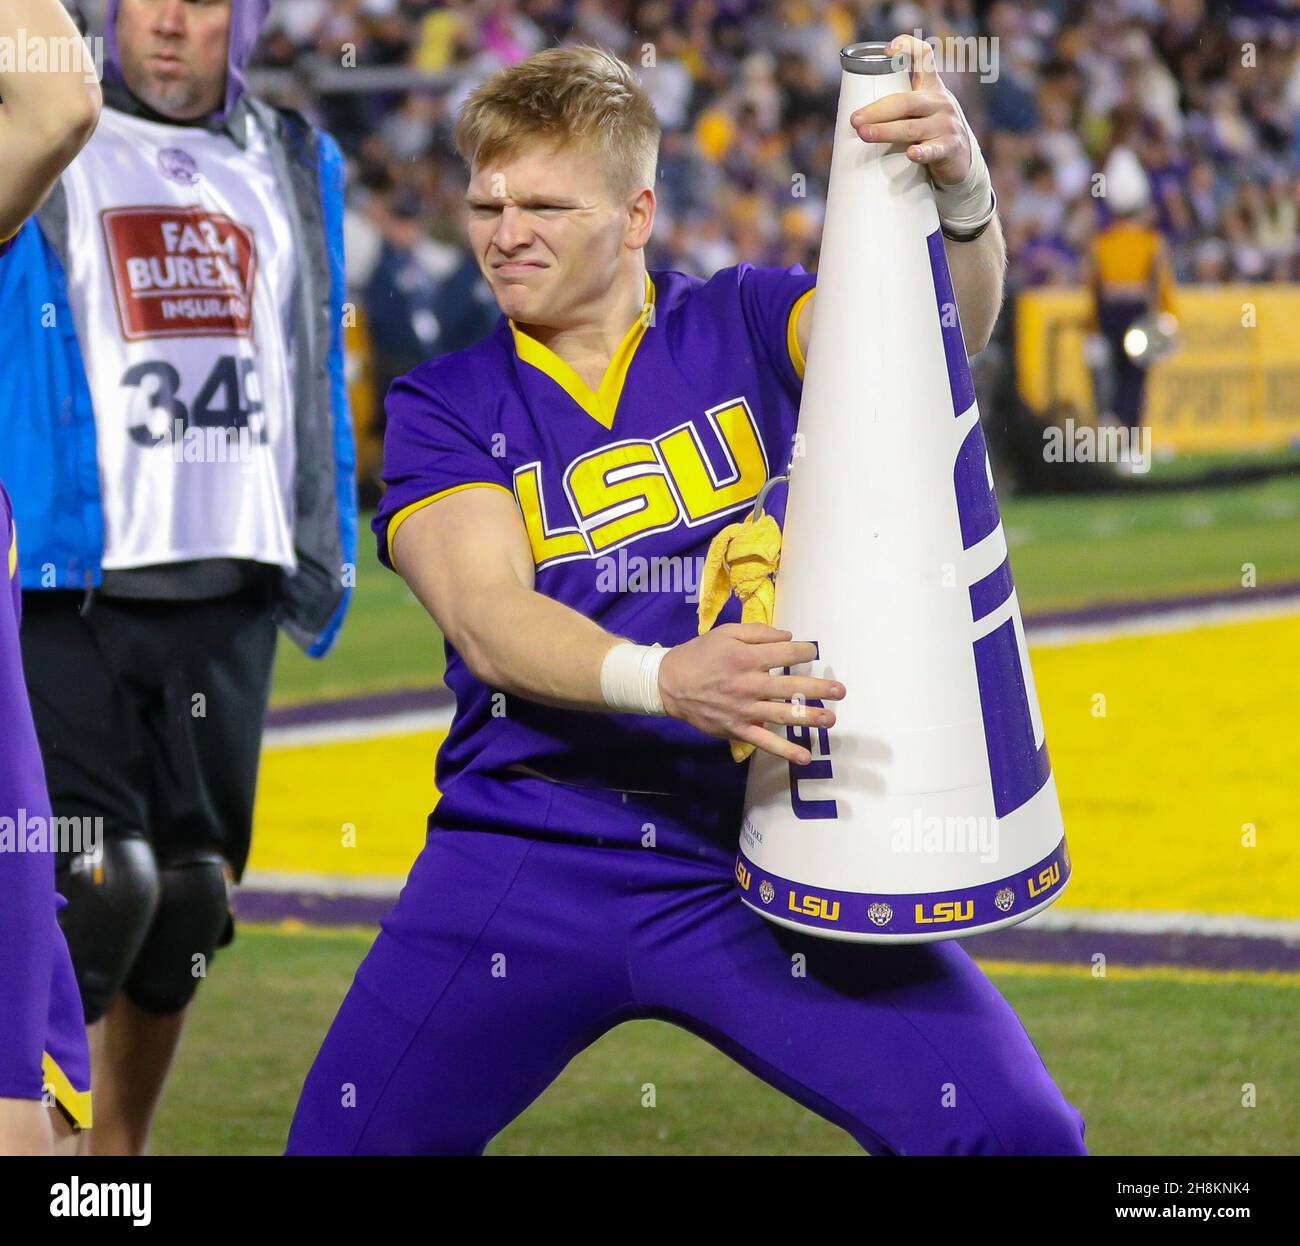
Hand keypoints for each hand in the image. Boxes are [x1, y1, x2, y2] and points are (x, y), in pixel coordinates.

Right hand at [658, 623, 844, 763]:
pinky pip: (764, 742)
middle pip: (790, 687)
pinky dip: (785, 752)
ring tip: (831, 719)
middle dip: (818, 688)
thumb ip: (758, 632)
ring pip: (782, 715)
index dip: (804, 652)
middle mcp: (748, 684)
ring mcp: (744, 709)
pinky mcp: (737, 729)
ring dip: (809, 718)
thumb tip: (788, 636)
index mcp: (746, 657)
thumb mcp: (725, 633)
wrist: (669, 683)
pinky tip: (805, 757)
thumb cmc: (699, 654)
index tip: (812, 653)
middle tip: (840, 691)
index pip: (785, 654)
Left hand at [849, 33, 971, 187]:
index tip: (887, 51)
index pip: (924, 56)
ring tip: (864, 134)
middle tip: (855, 120)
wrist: (960, 160)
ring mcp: (946, 125)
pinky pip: (933, 150)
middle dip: (877, 110)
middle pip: (906, 101)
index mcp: (930, 87)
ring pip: (912, 128)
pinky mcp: (949, 148)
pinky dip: (922, 152)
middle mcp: (939, 101)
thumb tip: (850, 115)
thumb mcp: (919, 111)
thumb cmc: (929, 132)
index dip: (908, 47)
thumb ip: (896, 106)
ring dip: (886, 131)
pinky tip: (911, 154)